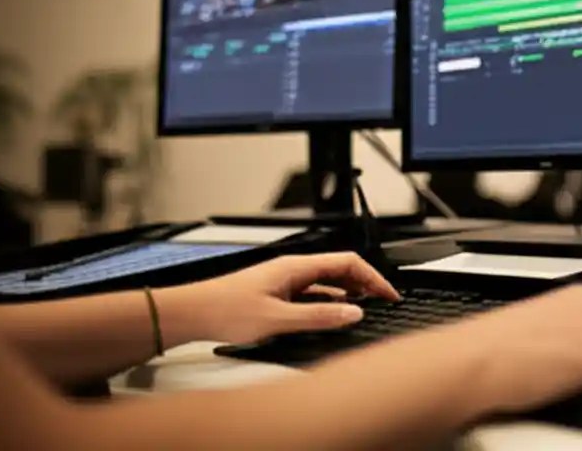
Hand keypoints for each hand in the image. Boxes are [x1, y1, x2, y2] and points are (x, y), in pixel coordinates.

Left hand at [158, 253, 399, 344]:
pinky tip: (334, 315)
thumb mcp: (278, 319)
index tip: (389, 294)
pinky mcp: (278, 294)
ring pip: (328, 282)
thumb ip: (318, 317)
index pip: (348, 263)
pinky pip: (314, 294)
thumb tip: (353, 313)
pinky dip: (331, 302)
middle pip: (341, 269)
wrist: (192, 313)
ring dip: (349, 294)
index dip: (373, 277)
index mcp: (297, 267)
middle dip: (366, 284)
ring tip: (366, 309)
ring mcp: (286, 281)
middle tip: (384, 302)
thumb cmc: (225, 309)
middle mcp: (294, 270)